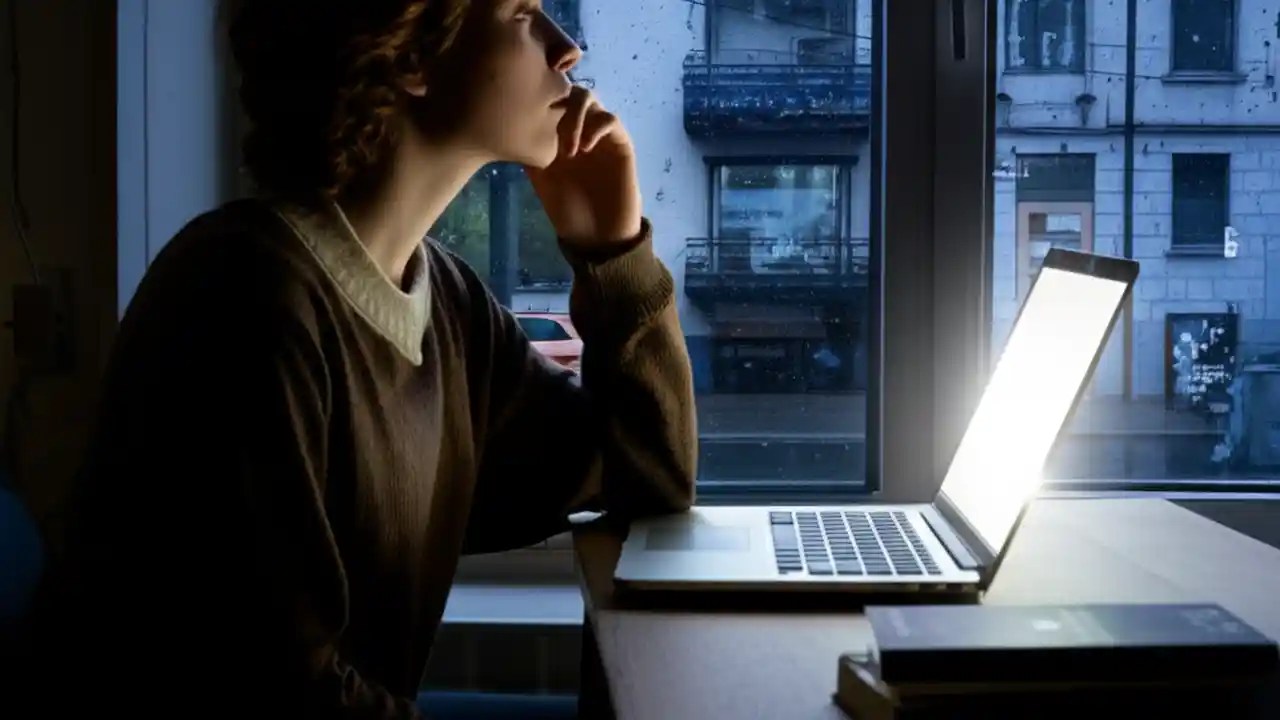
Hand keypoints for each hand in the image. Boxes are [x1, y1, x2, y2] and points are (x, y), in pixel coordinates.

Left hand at [524, 86, 642, 246]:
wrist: (596, 234)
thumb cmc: (566, 207)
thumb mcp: (537, 175)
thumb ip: (527, 146)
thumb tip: (508, 121)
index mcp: (556, 130)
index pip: (547, 97)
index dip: (536, 95)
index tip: (523, 114)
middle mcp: (577, 125)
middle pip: (567, 89)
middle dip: (556, 102)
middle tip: (548, 131)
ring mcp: (599, 131)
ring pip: (589, 98)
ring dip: (575, 116)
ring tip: (569, 149)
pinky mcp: (620, 142)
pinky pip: (610, 119)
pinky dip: (597, 126)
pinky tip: (585, 148)